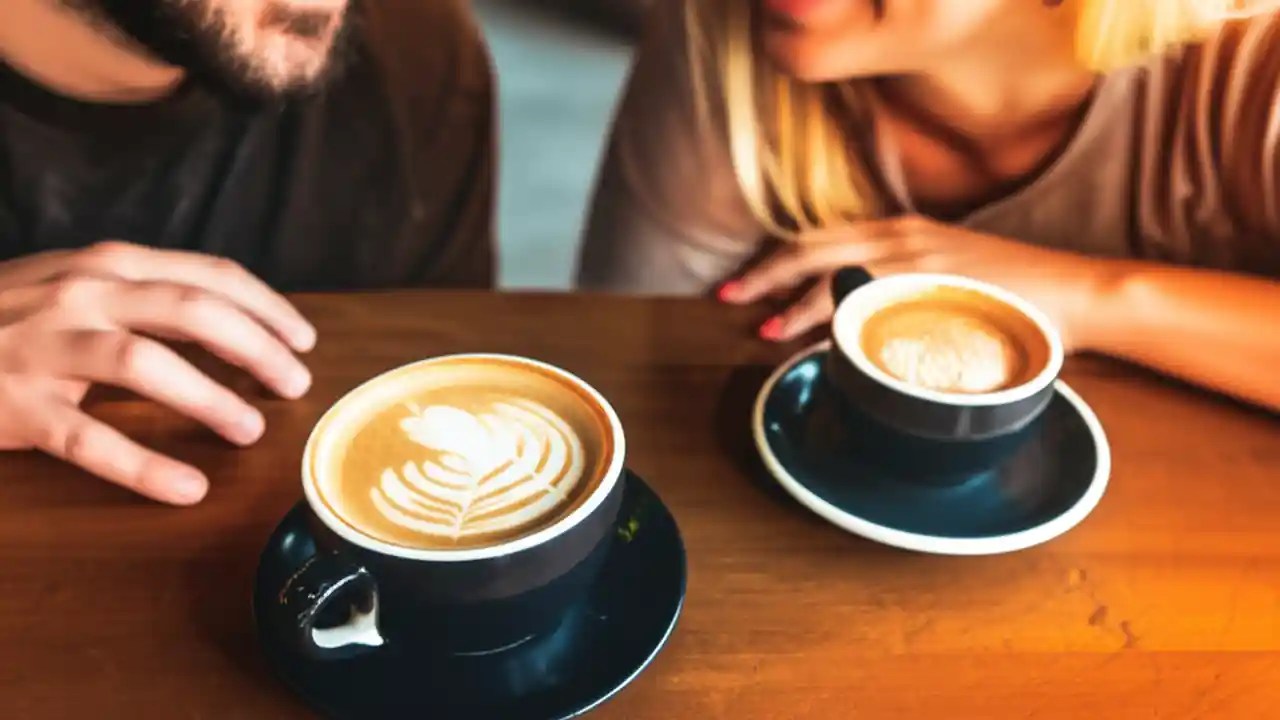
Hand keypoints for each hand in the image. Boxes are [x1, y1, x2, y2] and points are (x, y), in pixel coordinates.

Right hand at [0, 242, 316, 504]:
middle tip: (295, 386)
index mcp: (107, 265)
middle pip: (193, 311)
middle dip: (257, 348)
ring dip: (208, 397)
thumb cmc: (8, 313)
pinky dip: (142, 466)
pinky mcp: (17, 404)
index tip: (304, 340)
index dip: (266, 308)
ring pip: (145, 363)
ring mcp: (46, 347)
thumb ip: (145, 294)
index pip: (208, 276)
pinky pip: (88, 438)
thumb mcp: (77, 283)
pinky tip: (186, 488)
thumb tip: (231, 322)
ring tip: (251, 430)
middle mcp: (82, 294)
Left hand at [718, 215, 1108, 348]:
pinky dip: (841, 324)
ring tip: (764, 330)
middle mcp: (901, 238)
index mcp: (899, 232)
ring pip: (837, 277)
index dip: (776, 261)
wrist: (1075, 292)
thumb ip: (895, 286)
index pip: (820, 239)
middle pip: (814, 249)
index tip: (742, 285)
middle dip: (765, 275)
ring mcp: (920, 262)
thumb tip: (848, 318)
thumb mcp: (943, 274)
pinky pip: (876, 305)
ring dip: (795, 306)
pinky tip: (822, 344)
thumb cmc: (1010, 290)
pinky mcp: (940, 290)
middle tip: (727, 298)